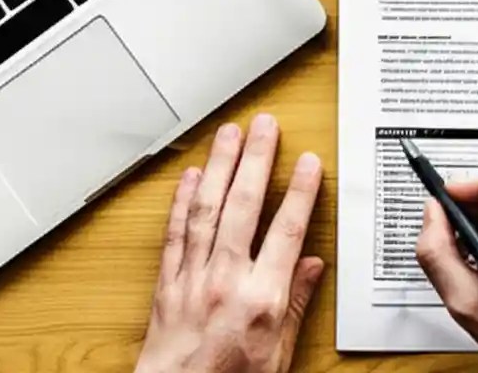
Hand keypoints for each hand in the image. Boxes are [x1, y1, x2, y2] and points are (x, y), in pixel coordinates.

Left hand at [135, 114, 324, 372]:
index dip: (300, 191)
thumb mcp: (279, 354)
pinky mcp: (167, 284)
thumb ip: (295, 304)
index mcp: (261, 298)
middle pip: (244, 206)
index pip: (286, 230)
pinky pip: (176, 233)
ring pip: (208, 210)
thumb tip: (310, 266)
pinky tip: (190, 175)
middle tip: (265, 126)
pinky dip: (182, 201)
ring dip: (220, 166)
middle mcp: (225, 280)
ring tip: (229, 135)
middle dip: (257, 160)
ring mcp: (193, 278)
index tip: (308, 162)